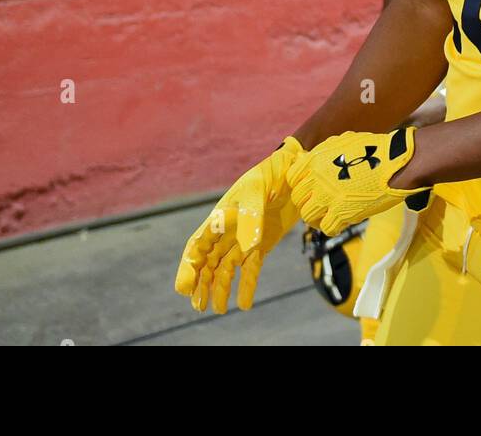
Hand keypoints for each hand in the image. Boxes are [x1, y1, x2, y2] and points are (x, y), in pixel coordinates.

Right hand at [174, 136, 303, 312]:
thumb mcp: (259, 189)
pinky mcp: (262, 245)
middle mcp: (228, 231)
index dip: (189, 266)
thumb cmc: (272, 172)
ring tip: (218, 309)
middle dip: (200, 283)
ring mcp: (245, 239)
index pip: (198, 245)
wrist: (296, 171)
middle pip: (208, 261)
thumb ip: (251, 215)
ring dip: (219, 288)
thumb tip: (248, 246)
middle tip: (197, 306)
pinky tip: (244, 304)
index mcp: (221, 216)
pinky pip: (250, 269)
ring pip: (225, 268)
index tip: (184, 288)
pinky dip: (246, 286)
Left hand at [287, 127, 430, 235]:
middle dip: (308, 201)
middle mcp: (317, 178)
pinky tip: (340, 223)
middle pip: (298, 198)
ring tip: (327, 216)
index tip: (309, 189)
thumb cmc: (373, 150)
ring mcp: (328, 197)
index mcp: (315, 159)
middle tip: (319, 203)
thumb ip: (324, 154)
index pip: (292, 178)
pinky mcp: (342, 213)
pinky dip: (332, 227)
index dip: (300, 185)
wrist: (395, 163)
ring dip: (316, 217)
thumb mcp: (342, 142)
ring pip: (308, 216)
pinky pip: (327, 228)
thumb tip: (311, 161)